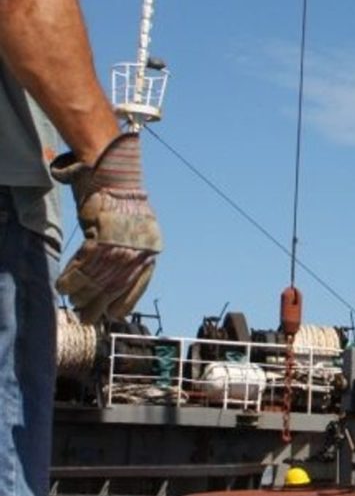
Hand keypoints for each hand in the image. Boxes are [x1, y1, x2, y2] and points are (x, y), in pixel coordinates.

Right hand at [51, 132, 162, 323]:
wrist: (116, 178)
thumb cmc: (123, 204)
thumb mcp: (135, 231)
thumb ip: (131, 253)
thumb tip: (116, 279)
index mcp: (151, 249)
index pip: (139, 285)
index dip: (125, 302)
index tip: (114, 313)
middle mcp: (138, 250)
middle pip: (116, 287)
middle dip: (99, 305)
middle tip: (87, 316)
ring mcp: (119, 245)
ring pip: (97, 280)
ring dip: (81, 294)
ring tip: (74, 301)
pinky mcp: (100, 237)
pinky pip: (82, 267)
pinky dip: (70, 279)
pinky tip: (63, 285)